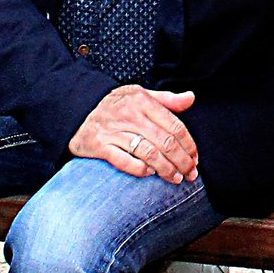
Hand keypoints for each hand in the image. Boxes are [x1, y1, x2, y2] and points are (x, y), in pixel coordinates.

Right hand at [70, 86, 198, 182]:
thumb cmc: (114, 103)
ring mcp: (114, 131)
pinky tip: (149, 174)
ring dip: (165, 169)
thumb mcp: (140, 94)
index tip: (195, 158)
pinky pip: (124, 161)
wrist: (78, 108)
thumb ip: (166, 99)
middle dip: (182, 161)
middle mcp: (130, 115)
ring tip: (175, 178)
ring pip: (148, 153)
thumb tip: (191, 98)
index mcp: (143, 101)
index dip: (189, 145)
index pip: (175, 126)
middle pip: (165, 142)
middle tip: (190, 174)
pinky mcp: (100, 145)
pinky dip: (139, 169)